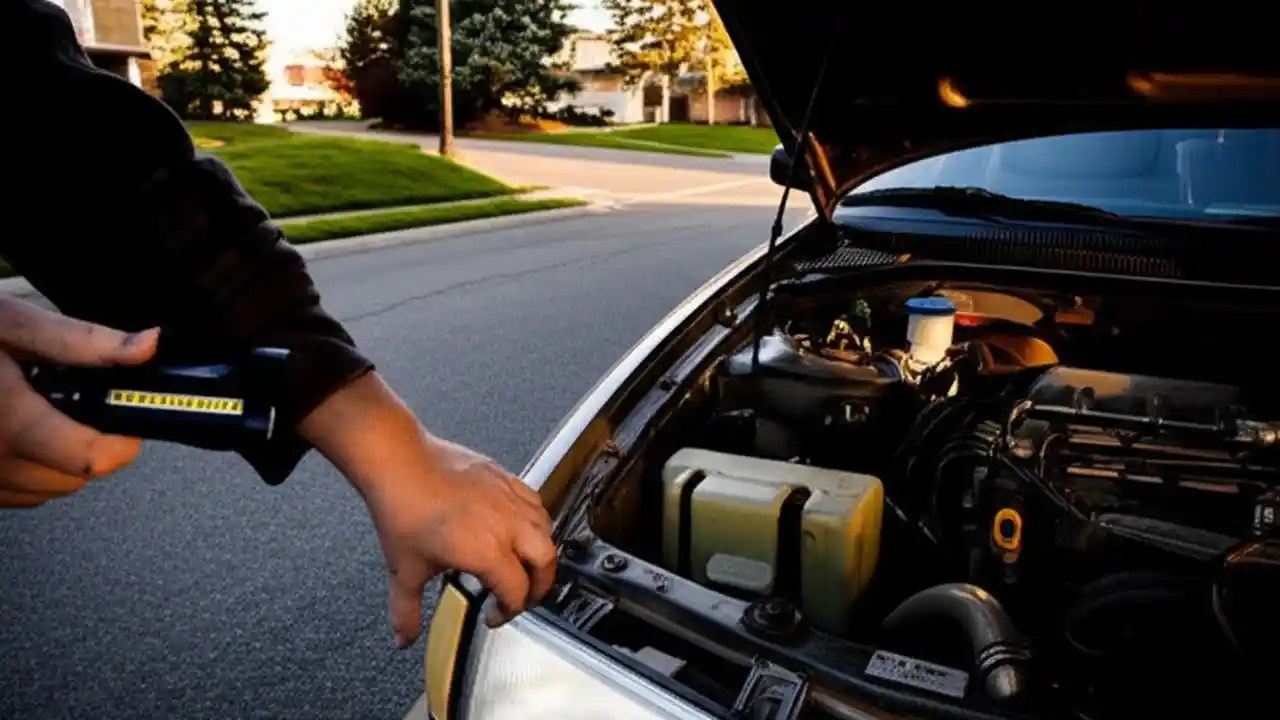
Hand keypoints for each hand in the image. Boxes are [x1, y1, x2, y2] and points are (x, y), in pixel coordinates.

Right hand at [0, 296, 158, 507]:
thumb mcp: (11, 325)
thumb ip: (83, 343)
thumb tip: (145, 346)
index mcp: (7, 422)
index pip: (91, 460)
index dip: (124, 443)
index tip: (132, 422)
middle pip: (73, 481)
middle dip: (93, 448)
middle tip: (85, 407)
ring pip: (42, 492)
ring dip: (58, 463)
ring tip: (42, 414)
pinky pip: (10, 494)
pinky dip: (25, 470)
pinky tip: (14, 430)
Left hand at [299, 374, 556, 646]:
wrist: (399, 461)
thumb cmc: (403, 507)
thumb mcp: (404, 570)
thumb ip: (407, 611)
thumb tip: (405, 636)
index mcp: (486, 551)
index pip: (516, 591)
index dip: (508, 611)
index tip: (494, 614)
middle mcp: (506, 524)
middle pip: (546, 562)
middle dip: (540, 586)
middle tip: (525, 597)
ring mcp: (508, 498)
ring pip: (545, 529)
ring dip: (540, 552)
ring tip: (527, 564)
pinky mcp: (504, 477)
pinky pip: (534, 502)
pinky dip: (535, 520)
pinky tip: (522, 526)